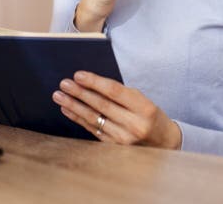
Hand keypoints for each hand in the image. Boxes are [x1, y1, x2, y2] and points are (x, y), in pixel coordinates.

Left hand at [52, 71, 181, 148]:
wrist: (163, 142)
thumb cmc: (149, 115)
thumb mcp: (141, 100)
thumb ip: (119, 93)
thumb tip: (89, 82)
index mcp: (144, 108)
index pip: (114, 92)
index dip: (95, 82)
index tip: (78, 75)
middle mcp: (134, 124)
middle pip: (101, 105)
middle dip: (79, 93)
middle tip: (64, 83)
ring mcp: (124, 138)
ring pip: (93, 118)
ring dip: (73, 106)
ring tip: (59, 96)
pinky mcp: (114, 147)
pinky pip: (92, 129)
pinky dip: (78, 118)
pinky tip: (67, 109)